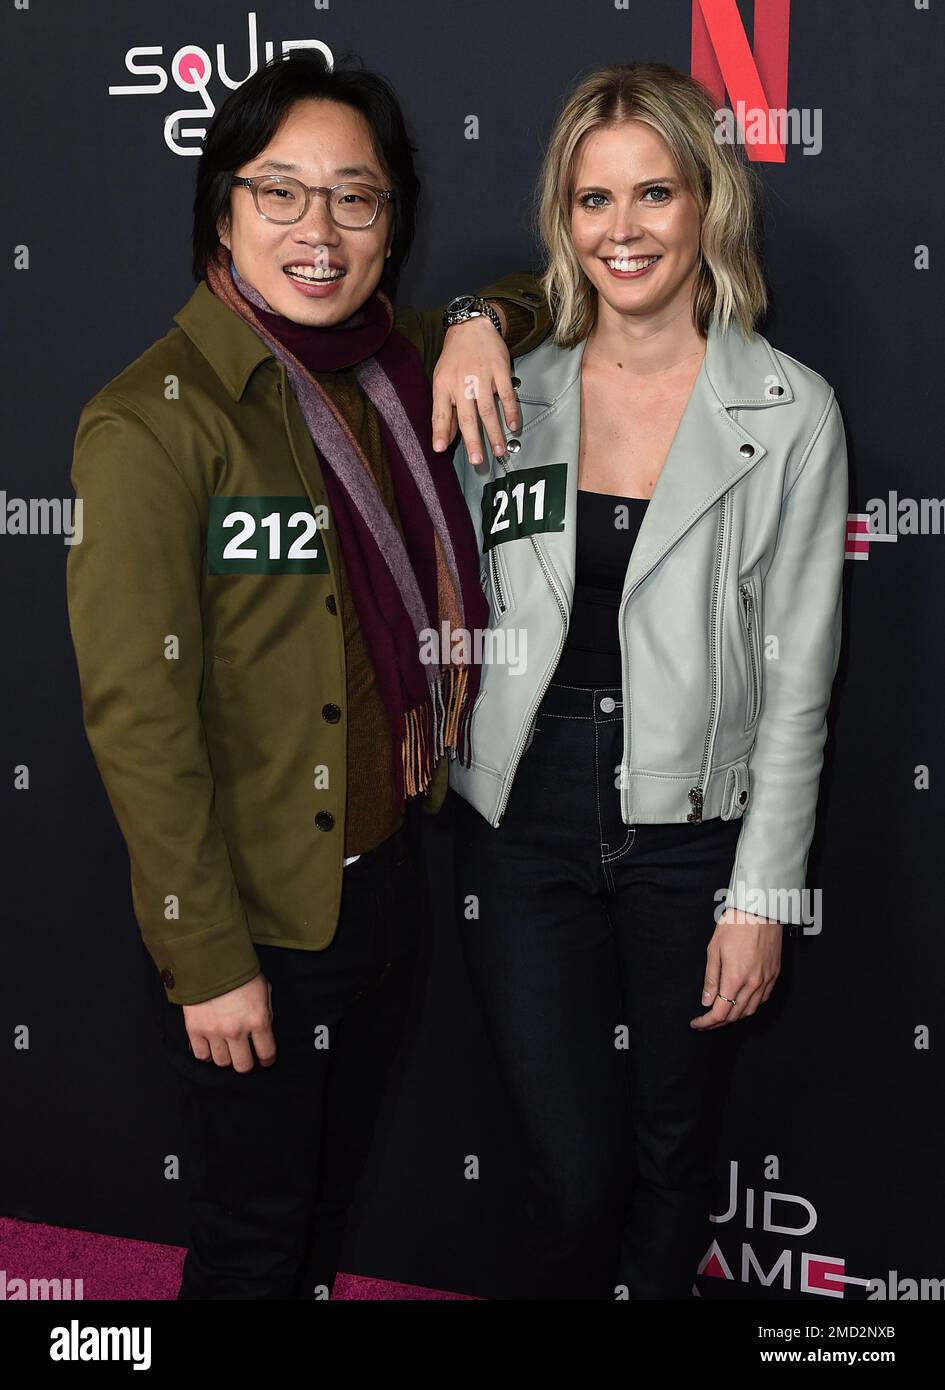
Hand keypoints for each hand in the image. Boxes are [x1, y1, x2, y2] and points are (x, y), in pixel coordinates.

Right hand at [181, 972, 275, 1071]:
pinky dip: (206, 1053)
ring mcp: (214, 1032)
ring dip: (226, 1057)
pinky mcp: (194, 1030)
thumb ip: (265, 1012)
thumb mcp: (264, 990)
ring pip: (222, 1062)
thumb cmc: (241, 973)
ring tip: (226, 1048)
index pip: (266, 1053)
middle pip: (243, 1066)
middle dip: (246, 1063)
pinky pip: (201, 1055)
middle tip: (244, 1056)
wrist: (210, 960)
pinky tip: (210, 1045)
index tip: (264, 1060)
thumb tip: (262, 1032)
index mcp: (258, 1020)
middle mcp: (236, 1031)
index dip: (267, 1060)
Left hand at [431, 307, 521, 464]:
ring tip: (498, 450)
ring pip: (489, 409)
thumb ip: (444, 411)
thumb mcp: (442, 381)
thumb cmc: (455, 358)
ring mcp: (482, 376)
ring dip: (494, 432)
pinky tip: (514, 426)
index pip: (441, 413)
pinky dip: (512, 411)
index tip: (440, 449)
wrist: (472, 326)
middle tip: (477, 460)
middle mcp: (462, 382)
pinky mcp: (500, 370)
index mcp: (444, 385)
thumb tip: (443, 439)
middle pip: (468, 416)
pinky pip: (507, 394)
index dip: (441, 431)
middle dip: (473, 440)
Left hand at [689, 908, 782, 1028]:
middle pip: (735, 1015)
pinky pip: (762, 1000)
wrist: (760, 910)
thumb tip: (706, 1001)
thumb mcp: (714, 950)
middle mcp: (753, 984)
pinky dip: (750, 1006)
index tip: (696, 1023)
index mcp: (735, 978)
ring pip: (750, 1010)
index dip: (706, 1022)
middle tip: (705, 1021)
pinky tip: (741, 1003)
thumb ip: (711, 978)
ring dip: (735, 1017)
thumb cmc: (735, 925)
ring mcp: (766, 980)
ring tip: (721, 1014)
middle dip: (718, 1022)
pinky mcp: (774, 975)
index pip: (720, 1012)